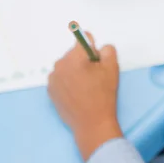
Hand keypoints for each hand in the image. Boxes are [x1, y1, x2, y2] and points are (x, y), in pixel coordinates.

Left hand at [48, 33, 122, 160]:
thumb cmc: (103, 95)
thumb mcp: (112, 69)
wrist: (92, 123)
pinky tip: (77, 94)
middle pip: (74, 53)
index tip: (97, 60)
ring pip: (66, 66)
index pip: (83, 39)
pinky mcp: (50, 91)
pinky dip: (68, 82)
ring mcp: (53, 78)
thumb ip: (108, 50)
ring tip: (86, 88)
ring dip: (75, 71)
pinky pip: (60, 79)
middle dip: (84, 60)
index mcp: (74, 56)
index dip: (93, 48)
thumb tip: (101, 48)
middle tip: (94, 77)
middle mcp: (60, 64)